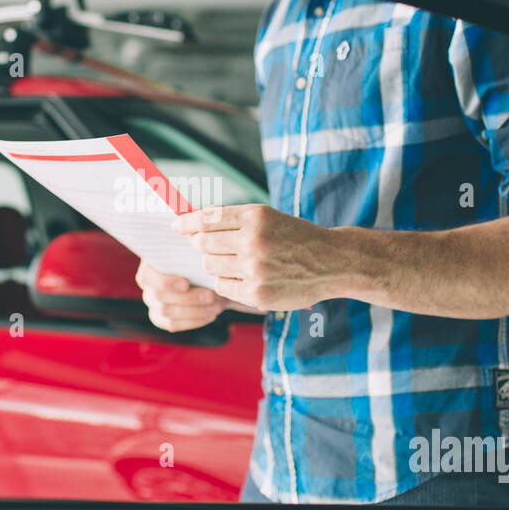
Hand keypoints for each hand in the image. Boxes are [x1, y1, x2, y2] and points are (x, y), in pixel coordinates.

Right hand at [135, 259, 225, 331]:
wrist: (209, 277)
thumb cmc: (201, 259)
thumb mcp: (197, 253)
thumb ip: (192, 253)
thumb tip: (196, 252)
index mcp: (150, 265)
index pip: (147, 276)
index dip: (165, 282)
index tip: (186, 284)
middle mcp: (148, 286)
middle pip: (159, 297)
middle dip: (188, 298)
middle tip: (211, 296)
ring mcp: (153, 304)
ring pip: (167, 313)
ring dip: (195, 311)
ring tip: (216, 306)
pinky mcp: (161, 318)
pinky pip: (173, 325)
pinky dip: (194, 321)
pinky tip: (210, 315)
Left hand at [173, 204, 340, 311]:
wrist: (332, 262)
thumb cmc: (296, 238)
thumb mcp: (269, 218)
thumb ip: (235, 221)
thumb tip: (194, 227)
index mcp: (255, 216)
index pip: (208, 218)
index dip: (187, 222)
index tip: (176, 226)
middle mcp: (253, 240)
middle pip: (203, 244)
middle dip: (202, 246)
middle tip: (209, 247)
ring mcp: (255, 269)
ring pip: (210, 267)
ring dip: (215, 266)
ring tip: (234, 263)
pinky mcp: (257, 293)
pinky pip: (223, 287)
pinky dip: (227, 283)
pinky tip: (243, 278)